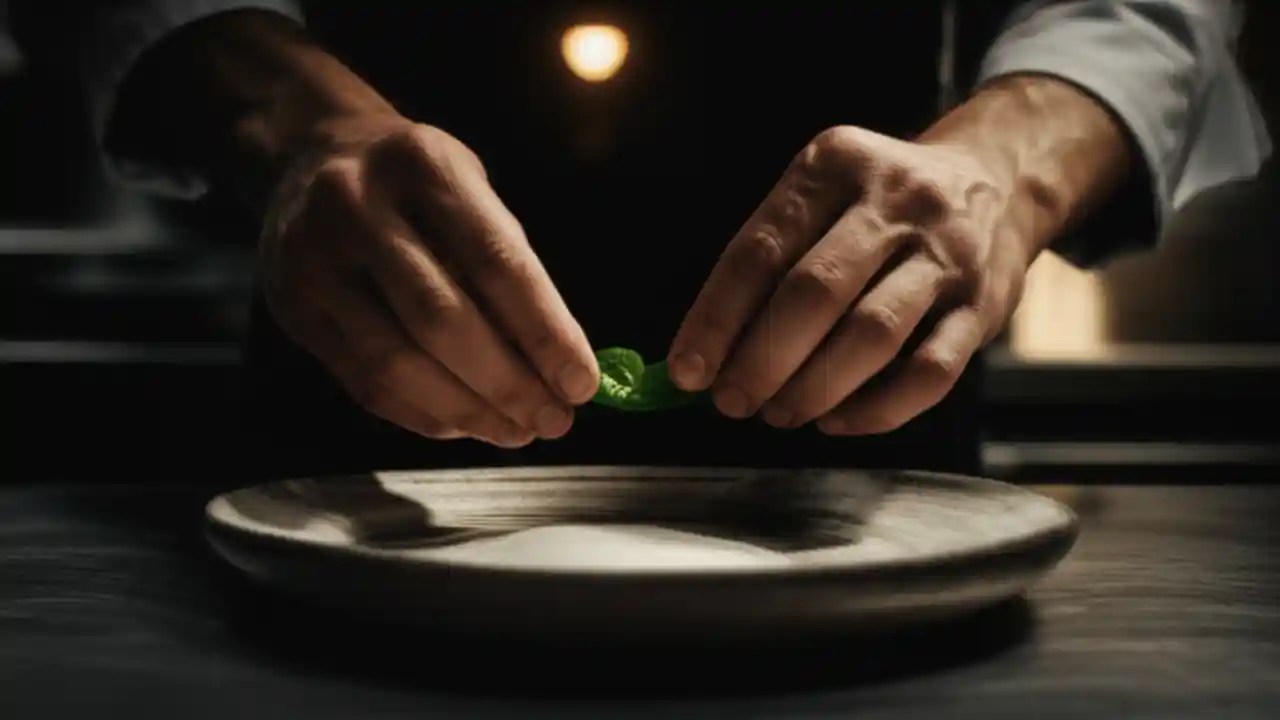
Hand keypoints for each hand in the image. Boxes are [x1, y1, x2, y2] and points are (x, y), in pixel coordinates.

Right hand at [259, 115, 598, 446]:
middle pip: (441, 319)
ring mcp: (312, 260)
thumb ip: (509, 267)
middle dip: (508, 383)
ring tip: (516, 431)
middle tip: (555, 420)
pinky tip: (464, 423)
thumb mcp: (470, 190)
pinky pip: (363, 381)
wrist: (308, 155)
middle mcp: (356, 208)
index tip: (581, 382)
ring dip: (467, 410)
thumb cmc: (416, 183)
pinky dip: (422, 413)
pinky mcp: (292, 308)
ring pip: (396, 362)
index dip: (544, 331)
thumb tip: (557, 364)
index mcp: (422, 165)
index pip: (495, 261)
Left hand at [667, 125, 1034, 434]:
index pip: (760, 250)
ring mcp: (946, 254)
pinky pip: (931, 372)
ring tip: (778, 413)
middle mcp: (894, 202)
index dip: (716, 319)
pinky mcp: (985, 306)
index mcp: (834, 165)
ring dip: (814, 387)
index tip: (687, 371)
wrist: (999, 181)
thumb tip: (709, 356)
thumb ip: (770, 262)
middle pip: (815, 292)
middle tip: (732, 401)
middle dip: (762, 360)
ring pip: (872, 334)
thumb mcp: (823, 194)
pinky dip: (877, 409)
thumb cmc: (880, 205)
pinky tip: (836, 421)